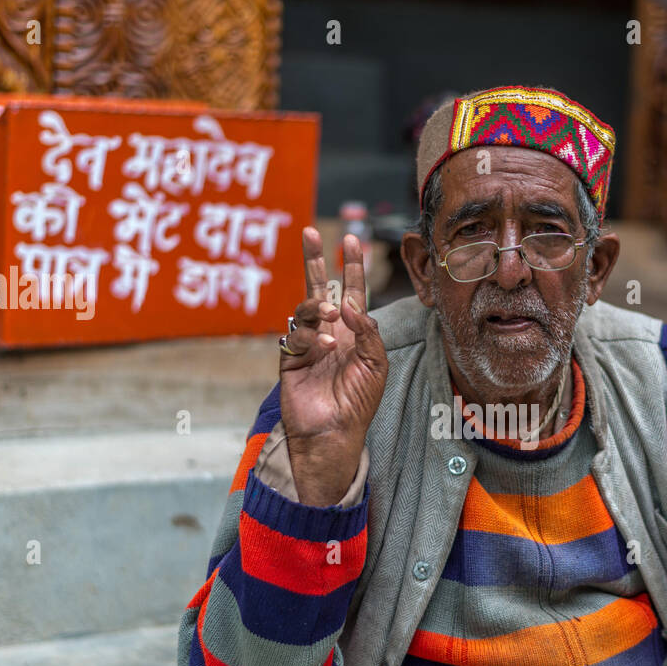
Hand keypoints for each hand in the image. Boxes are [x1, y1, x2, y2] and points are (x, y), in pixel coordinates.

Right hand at [278, 227, 386, 504]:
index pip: (352, 291)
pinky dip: (311, 337)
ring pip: (305, 309)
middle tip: (311, 232)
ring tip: (330, 314)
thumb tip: (349, 305)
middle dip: (315, 260)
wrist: (335, 433)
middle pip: (319, 287)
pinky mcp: (290, 358)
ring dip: (317, 306)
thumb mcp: (376, 364)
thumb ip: (369, 332)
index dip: (352, 266)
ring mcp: (308, 344)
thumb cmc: (359, 402)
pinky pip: (296, 336)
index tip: (353, 240)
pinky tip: (325, 347)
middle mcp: (329, 332)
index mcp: (353, 332)